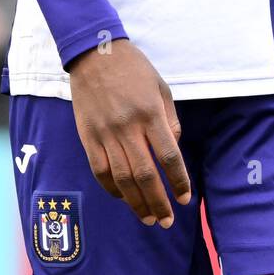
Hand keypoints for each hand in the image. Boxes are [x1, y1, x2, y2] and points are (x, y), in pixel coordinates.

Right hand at [68, 38, 191, 228]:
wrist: (95, 54)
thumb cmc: (134, 69)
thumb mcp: (161, 87)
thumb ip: (170, 120)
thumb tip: (172, 151)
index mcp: (150, 113)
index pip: (168, 156)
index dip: (178, 181)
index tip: (185, 197)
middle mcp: (128, 126)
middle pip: (145, 174)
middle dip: (158, 202)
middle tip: (167, 220)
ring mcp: (105, 133)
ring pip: (122, 178)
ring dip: (136, 203)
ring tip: (148, 218)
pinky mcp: (88, 136)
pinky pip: (100, 171)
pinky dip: (112, 189)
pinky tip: (124, 198)